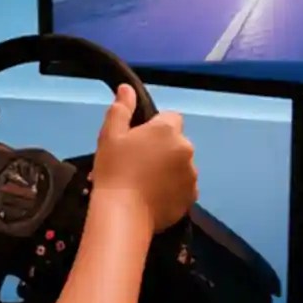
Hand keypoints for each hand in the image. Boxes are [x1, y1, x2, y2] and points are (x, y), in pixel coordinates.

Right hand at [90, 84, 197, 232]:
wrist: (123, 214)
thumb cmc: (114, 170)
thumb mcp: (110, 135)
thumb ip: (121, 109)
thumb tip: (127, 88)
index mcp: (168, 130)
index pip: (170, 117)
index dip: (154, 127)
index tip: (138, 141)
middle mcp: (186, 148)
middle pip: (177, 142)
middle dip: (163, 148)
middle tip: (139, 163)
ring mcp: (192, 174)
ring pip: (181, 164)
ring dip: (170, 168)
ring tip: (146, 183)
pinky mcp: (192, 197)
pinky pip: (184, 186)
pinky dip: (173, 189)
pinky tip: (155, 197)